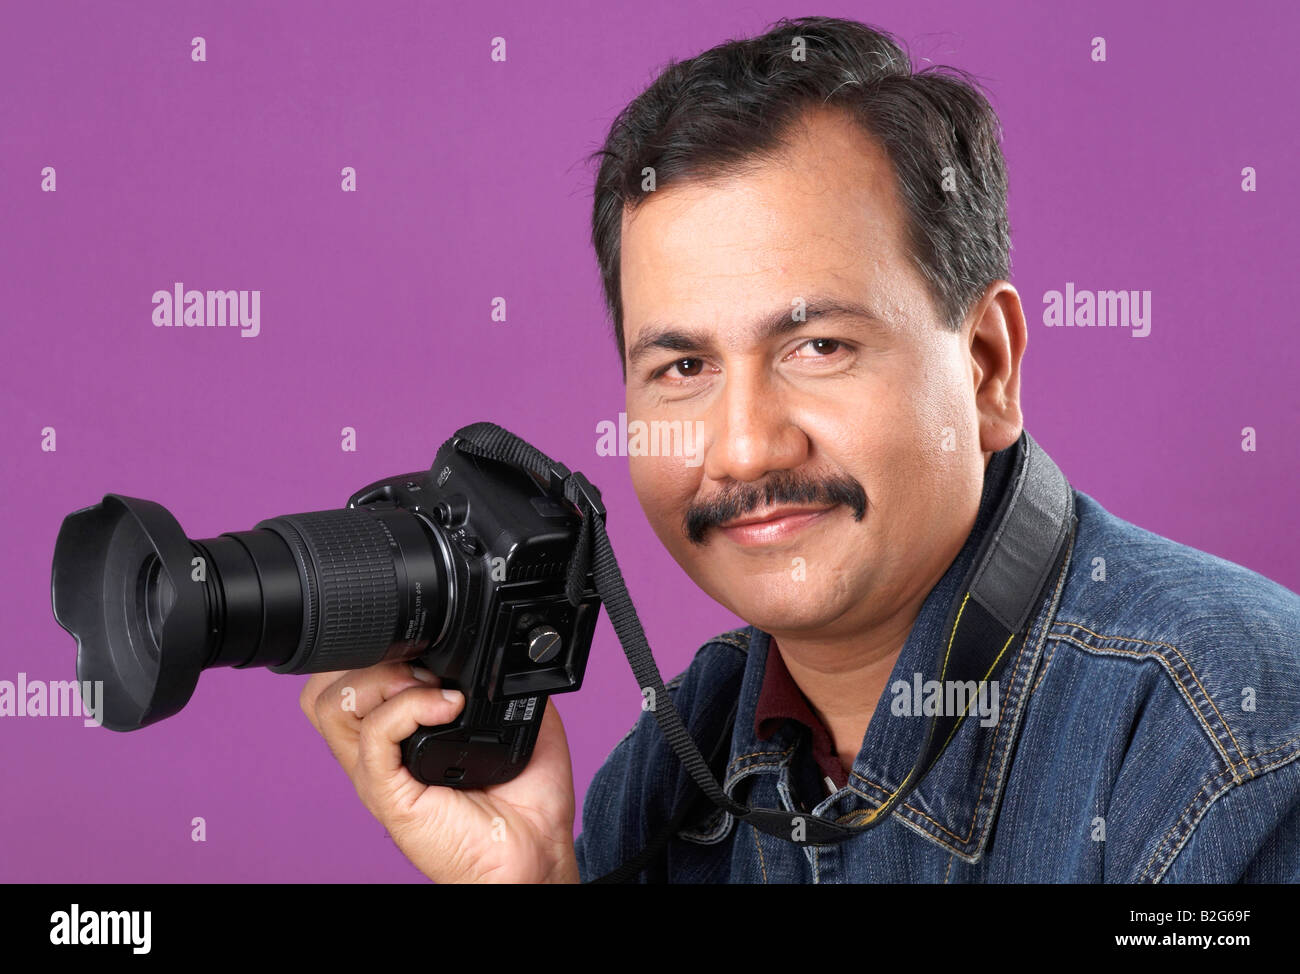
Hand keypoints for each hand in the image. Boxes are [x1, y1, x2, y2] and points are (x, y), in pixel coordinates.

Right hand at [300, 662, 578, 883]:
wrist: (536, 849)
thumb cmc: (524, 797)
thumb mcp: (511, 714)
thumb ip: (489, 676)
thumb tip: (492, 646)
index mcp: (398, 734)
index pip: (348, 679)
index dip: (377, 651)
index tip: (431, 650)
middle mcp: (378, 752)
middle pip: (325, 688)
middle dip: (367, 660)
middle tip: (421, 669)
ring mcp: (378, 774)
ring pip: (332, 706)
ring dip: (381, 679)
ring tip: (428, 687)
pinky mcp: (388, 795)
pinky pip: (372, 738)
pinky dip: (407, 708)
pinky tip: (448, 708)